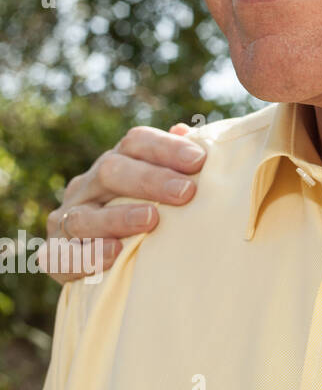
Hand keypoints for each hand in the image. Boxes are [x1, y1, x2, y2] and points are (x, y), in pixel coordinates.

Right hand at [40, 123, 205, 282]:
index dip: (166, 148)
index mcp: (118, 162)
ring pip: (85, 215)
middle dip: (150, 180)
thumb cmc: (152, 212)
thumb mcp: (167, 186)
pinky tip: (115, 253)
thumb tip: (184, 130)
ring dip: (119, 217)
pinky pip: (64, 255)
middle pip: (111, 171)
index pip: (136, 142)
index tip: (199, 160)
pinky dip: (88, 256)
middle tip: (186, 193)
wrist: (111, 259)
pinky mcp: (55, 253)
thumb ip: (178, 164)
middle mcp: (89, 185)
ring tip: (151, 220)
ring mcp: (67, 218)